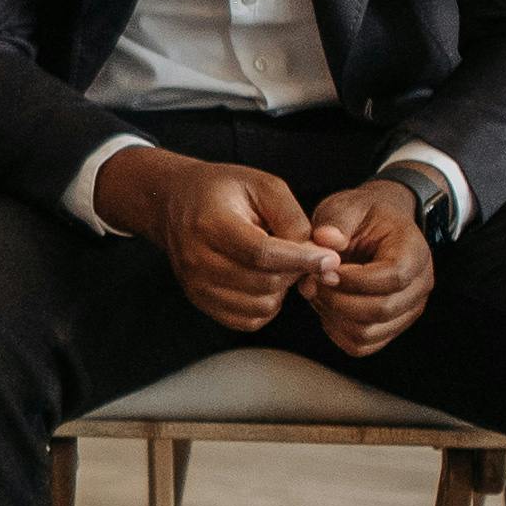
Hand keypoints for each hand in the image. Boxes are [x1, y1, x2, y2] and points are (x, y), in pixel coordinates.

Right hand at [106, 145, 336, 333]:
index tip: (331, 259)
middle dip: (295, 271)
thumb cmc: (224, 190)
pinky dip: (266, 305)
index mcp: (211, 223)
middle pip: (265, 282)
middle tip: (301, 252)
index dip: (301, 259)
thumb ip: (293, 218)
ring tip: (278, 264)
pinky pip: (248, 320)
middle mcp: (197, 259)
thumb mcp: (263, 185)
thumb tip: (318, 255)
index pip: (261, 253)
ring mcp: (195, 285)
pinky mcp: (200, 302)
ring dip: (282, 289)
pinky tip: (264, 280)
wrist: (174, 203)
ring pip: (261, 305)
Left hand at [303, 175, 437, 355]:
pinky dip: (336, 331)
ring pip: (367, 333)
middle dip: (337, 300)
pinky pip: (360, 345)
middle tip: (310, 282)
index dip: (353, 279)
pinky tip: (325, 306)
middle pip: (381, 311)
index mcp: (415, 253)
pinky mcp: (390, 328)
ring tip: (316, 291)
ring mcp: (407, 311)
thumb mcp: (346, 206)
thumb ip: (336, 221)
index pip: (392, 278)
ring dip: (332, 316)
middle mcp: (420, 286)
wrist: (374, 229)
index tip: (323, 270)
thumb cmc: (361, 217)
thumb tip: (325, 240)